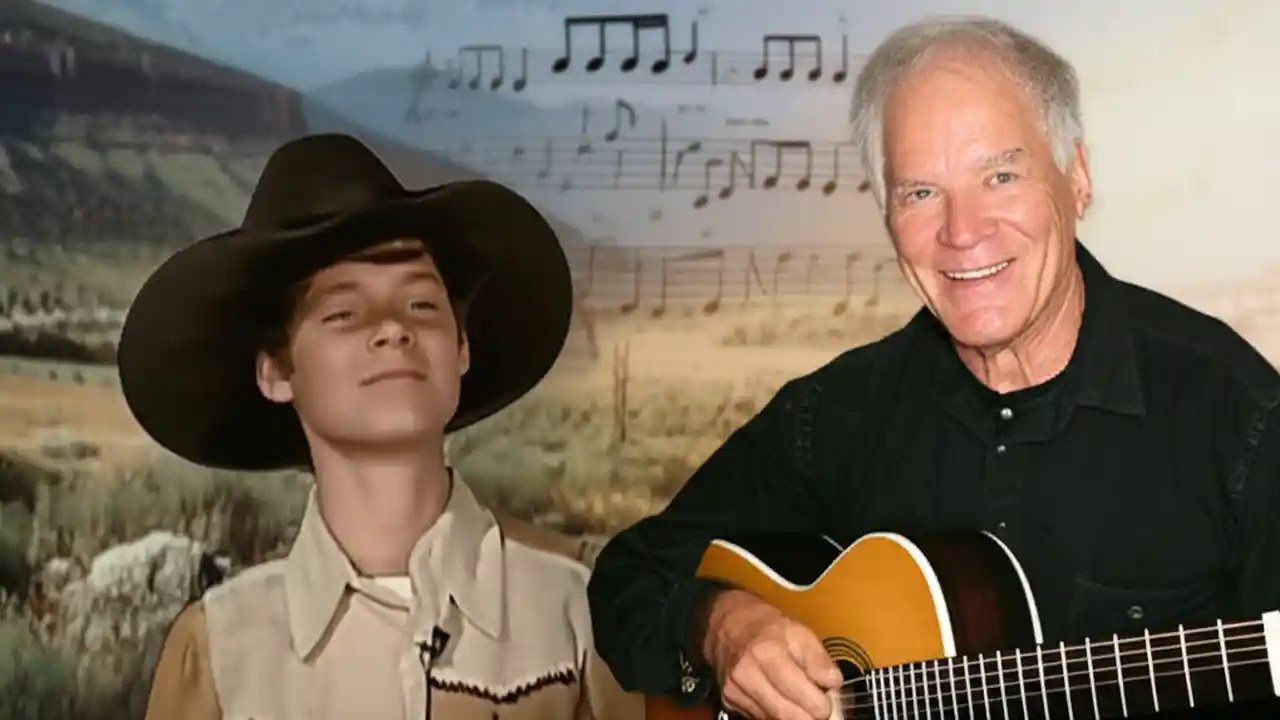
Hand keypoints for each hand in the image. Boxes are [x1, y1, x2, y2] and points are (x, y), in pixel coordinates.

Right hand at [701, 589, 842, 719]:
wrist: (726, 623)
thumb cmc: (767, 626)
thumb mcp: (799, 631)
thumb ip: (819, 659)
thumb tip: (833, 684)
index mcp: (768, 654)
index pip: (803, 698)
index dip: (822, 706)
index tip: (827, 701)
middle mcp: (747, 675)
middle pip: (788, 716)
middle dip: (808, 716)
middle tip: (817, 707)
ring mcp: (735, 690)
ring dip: (792, 715)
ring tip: (799, 699)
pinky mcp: (728, 700)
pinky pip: (760, 718)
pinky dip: (775, 712)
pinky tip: (779, 698)